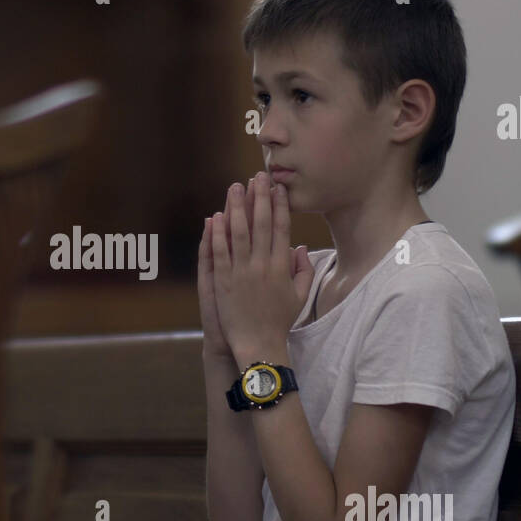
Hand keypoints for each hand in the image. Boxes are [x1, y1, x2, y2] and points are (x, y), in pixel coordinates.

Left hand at [210, 172, 313, 364]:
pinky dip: (217, 234)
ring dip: (236, 208)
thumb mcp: (299, 296)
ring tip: (234, 187)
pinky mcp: (223, 281)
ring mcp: (242, 272)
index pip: (282, 229)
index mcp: (281, 267)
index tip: (277, 187)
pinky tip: (215, 216)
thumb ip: (304, 270)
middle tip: (257, 176)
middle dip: (259, 198)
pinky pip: (220, 253)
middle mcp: (263, 266)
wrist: (259, 344)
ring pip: (239, 233)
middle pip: (261, 224)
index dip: (279, 206)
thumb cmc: (280, 321)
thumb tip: (300, 247)